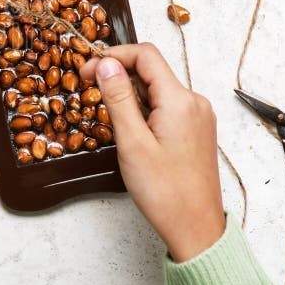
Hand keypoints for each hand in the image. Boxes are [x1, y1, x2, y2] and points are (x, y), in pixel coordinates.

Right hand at [80, 44, 225, 261]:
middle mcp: (194, 102)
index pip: (145, 55)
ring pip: (157, 88)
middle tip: (90, 89)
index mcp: (180, 101)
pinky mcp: (196, 130)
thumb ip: (118, 98)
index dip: (113, 55)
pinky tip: (131, 128)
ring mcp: (198, 116)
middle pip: (151, 70)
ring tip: (111, 117)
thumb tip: (105, 64)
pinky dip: (144, 107)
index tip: (87, 70)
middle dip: (118, 74)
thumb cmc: (165, 192)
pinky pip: (166, 105)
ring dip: (130, 93)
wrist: (195, 229)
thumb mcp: (132, 142)